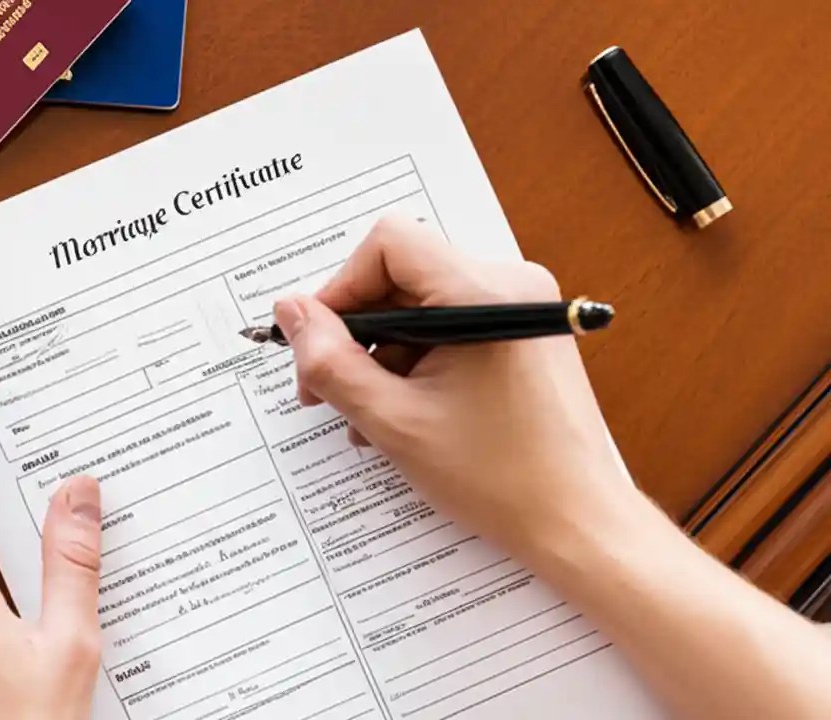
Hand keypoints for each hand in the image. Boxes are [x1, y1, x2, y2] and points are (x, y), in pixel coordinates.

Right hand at [273, 216, 638, 560]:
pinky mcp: (522, 334)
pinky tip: (402, 414)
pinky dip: (415, 363)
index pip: (389, 244)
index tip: (317, 341)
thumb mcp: (393, 421)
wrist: (578, 522)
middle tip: (325, 389)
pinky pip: (448, 328)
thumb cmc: (502, 478)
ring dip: (382, 356)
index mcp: (484, 294)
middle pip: (401, 275)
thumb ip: (331, 362)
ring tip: (367, 417)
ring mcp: (521, 309)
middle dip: (356, 332)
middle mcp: (509, 285)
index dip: (340, 287)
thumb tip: (291, 313)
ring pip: (420, 306)